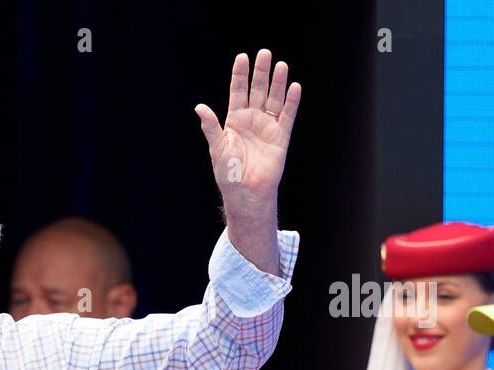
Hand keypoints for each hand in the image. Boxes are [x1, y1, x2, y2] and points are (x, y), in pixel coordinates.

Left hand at [194, 49, 299, 273]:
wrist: (246, 193)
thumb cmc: (228, 174)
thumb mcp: (217, 149)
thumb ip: (211, 127)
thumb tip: (199, 108)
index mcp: (234, 121)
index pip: (238, 92)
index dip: (240, 75)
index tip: (242, 57)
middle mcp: (252, 120)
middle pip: (257, 90)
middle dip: (260, 72)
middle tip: (264, 53)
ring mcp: (267, 127)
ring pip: (274, 99)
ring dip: (277, 83)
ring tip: (280, 65)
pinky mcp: (281, 137)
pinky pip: (287, 116)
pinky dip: (291, 103)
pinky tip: (294, 87)